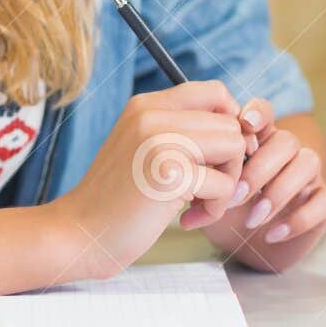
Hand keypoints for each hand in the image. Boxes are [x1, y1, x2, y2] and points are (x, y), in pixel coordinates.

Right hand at [49, 80, 248, 279]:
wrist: (80, 234)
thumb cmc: (118, 198)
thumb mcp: (144, 148)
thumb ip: (181, 129)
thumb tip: (245, 126)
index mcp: (145, 105)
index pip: (215, 92)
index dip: (230, 123)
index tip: (216, 157)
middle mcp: (152, 115)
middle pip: (231, 124)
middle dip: (230, 162)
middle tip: (204, 190)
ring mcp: (160, 142)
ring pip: (235, 148)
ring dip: (226, 184)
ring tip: (196, 204)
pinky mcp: (171, 175)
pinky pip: (224, 186)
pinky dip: (213, 210)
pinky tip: (186, 220)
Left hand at [197, 98, 325, 251]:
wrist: (245, 246)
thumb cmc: (223, 209)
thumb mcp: (207, 188)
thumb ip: (201, 171)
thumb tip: (183, 165)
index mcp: (257, 140)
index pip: (264, 114)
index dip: (258, 113)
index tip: (244, 124)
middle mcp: (286, 152)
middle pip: (285, 141)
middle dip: (259, 169)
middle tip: (234, 197)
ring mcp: (308, 175)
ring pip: (308, 163)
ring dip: (278, 192)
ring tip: (251, 219)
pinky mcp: (323, 202)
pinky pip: (325, 200)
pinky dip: (299, 218)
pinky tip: (272, 234)